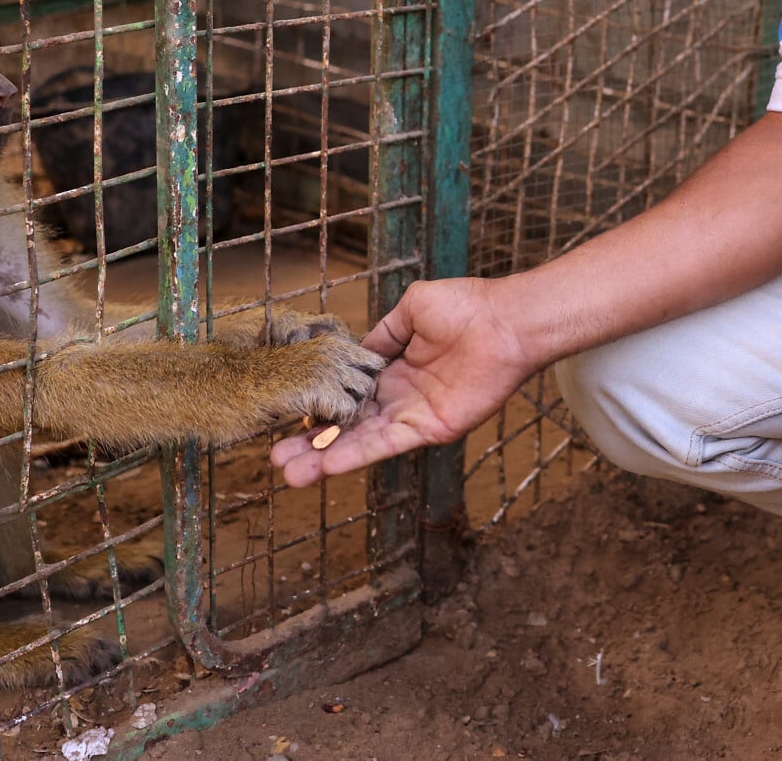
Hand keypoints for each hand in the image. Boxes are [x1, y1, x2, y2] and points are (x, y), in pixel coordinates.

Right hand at [270, 276, 535, 486]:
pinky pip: (387, 444)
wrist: (505, 322)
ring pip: (361, 442)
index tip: (288, 417)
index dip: (320, 407)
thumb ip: (383, 332)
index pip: (348, 395)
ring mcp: (413, 416)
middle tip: (275, 459)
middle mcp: (399, 397)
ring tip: (289, 475)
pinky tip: (326, 466)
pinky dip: (356, 455)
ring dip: (325, 459)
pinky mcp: (430, 428)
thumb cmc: (466, 306)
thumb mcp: (412, 308)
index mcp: (393, 369)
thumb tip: (357, 350)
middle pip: (347, 426)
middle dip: (312, 443)